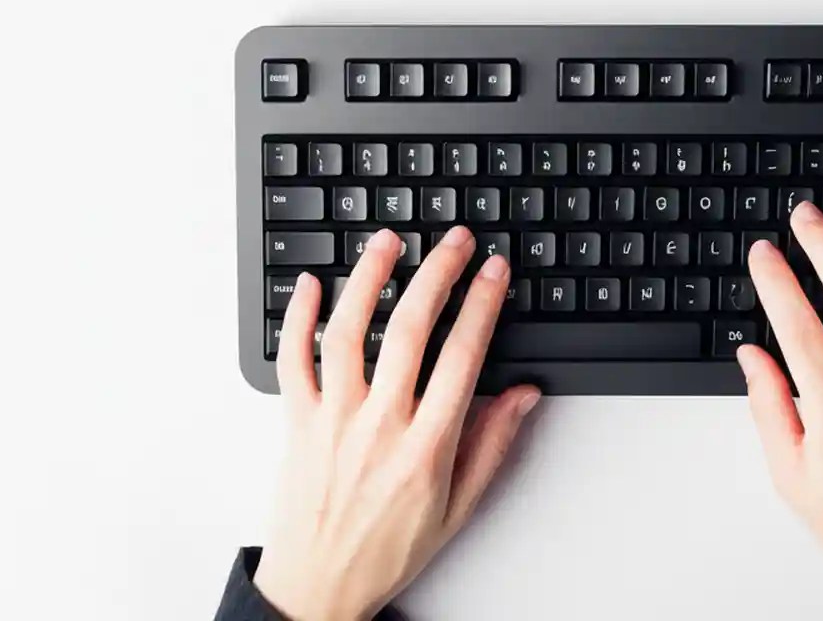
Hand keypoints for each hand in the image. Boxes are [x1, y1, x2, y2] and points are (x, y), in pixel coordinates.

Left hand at [254, 227, 540, 619]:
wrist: (318, 586)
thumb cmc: (388, 549)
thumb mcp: (459, 507)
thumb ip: (492, 445)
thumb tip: (523, 394)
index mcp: (425, 448)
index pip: (462, 358)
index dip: (481, 305)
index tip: (493, 271)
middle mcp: (378, 426)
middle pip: (409, 331)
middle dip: (436, 274)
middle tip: (453, 241)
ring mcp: (332, 420)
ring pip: (348, 332)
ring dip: (369, 278)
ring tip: (388, 242)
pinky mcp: (296, 422)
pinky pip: (293, 359)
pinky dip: (298, 316)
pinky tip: (311, 283)